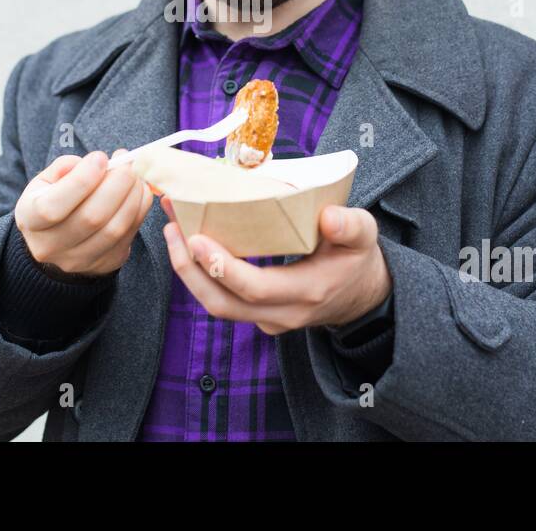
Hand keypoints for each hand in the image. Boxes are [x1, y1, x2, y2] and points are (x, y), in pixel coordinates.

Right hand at [14, 150, 153, 278]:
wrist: (56, 241)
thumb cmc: (51, 201)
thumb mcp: (45, 181)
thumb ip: (62, 168)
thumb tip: (87, 163)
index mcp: (30, 220)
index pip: (53, 207)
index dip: (81, 181)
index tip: (100, 157)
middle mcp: (51, 246)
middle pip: (91, 218)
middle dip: (116, 184)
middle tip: (127, 162)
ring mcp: (79, 260)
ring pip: (114, 229)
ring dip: (133, 197)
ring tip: (136, 174)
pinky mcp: (105, 264)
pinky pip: (128, 236)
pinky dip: (140, 210)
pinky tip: (140, 191)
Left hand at [160, 199, 392, 334]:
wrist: (362, 297)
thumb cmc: (358, 259)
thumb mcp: (364, 236)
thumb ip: (350, 226)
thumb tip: (329, 216)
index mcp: (307, 292)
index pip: (254, 289)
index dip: (222, 267)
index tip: (196, 238)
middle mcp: (282, 314)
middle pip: (222, 304)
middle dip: (189, 269)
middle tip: (171, 227)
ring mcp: (268, 320)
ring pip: (217, 305)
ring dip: (188, 271)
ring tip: (172, 230)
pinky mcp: (259, 316)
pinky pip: (223, 300)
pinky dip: (202, 274)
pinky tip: (190, 242)